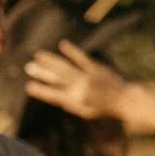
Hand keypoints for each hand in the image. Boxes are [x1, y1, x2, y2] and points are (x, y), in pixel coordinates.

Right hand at [25, 40, 139, 122]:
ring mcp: (88, 77)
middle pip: (57, 79)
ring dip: (51, 61)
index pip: (54, 96)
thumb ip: (70, 103)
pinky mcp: (96, 69)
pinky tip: (62, 44)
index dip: (41, 91)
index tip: (29, 86)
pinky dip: (72, 51)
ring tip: (38, 55)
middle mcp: (80, 89)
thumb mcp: (86, 111)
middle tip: (28, 67)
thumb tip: (56, 96)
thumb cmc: (104, 108)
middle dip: (42, 73)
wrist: (126, 101)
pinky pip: (82, 58)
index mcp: (76, 101)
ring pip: (65, 67)